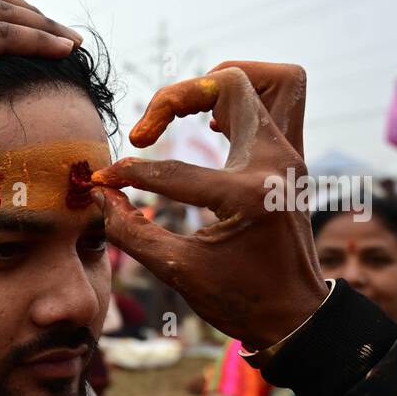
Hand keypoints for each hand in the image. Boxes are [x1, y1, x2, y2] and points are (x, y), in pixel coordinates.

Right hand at [89, 62, 327, 349]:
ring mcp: (289, 156)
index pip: (171, 169)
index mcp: (246, 197)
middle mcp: (274, 164)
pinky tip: (211, 125)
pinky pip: (277, 101)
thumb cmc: (241, 300)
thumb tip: (99, 197)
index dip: (127, 174)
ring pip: (270, 79)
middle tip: (149, 128)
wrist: (297, 316)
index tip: (103, 181)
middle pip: (230, 83)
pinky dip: (242, 101)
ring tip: (185, 113)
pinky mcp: (291, 158)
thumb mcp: (178, 271)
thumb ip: (131, 231)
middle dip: (179, 96)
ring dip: (220, 86)